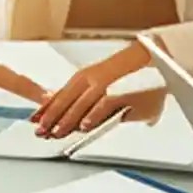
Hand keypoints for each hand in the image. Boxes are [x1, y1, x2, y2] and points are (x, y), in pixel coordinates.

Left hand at [32, 41, 151, 138]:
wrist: (157, 59)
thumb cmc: (136, 74)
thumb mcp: (109, 87)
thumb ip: (97, 104)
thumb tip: (86, 121)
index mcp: (85, 78)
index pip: (60, 95)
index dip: (47, 109)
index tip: (35, 119)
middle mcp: (91, 80)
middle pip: (65, 101)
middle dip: (51, 119)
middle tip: (40, 132)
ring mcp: (105, 85)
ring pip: (80, 105)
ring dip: (67, 121)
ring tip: (57, 133)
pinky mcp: (120, 91)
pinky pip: (103, 105)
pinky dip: (93, 116)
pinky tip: (85, 127)